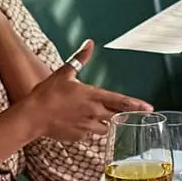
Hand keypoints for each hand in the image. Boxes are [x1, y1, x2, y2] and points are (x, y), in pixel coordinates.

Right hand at [27, 44, 151, 142]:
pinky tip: (80, 123)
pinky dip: (89, 130)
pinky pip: (89, 135)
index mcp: (93, 96)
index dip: (137, 105)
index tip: (149, 108)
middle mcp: (93, 112)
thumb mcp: (64, 72)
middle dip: (124, 114)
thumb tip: (89, 43)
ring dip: (106, 123)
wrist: (33, 116)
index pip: (121, 101)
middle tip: (130, 113)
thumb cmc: (47, 94)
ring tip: (97, 116)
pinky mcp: (78, 137)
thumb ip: (80, 59)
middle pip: (118, 116)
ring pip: (105, 128)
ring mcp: (86, 127)